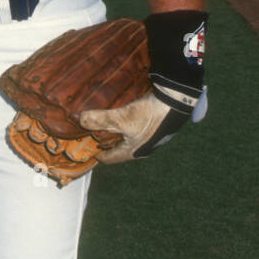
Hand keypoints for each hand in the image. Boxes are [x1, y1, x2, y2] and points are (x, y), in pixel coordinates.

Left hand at [79, 92, 195, 161]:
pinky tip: (119, 111)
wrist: (177, 100)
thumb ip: (99, 119)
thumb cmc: (150, 114)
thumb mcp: (121, 118)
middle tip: (89, 131)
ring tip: (101, 120)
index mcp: (133, 152)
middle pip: (117, 148)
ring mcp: (149, 137)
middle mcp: (141, 147)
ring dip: (113, 130)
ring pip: (125, 137)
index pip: (109, 158)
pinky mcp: (154, 124)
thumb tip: (81, 120)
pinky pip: (133, 127)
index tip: (83, 146)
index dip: (95, 153)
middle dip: (103, 141)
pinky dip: (123, 122)